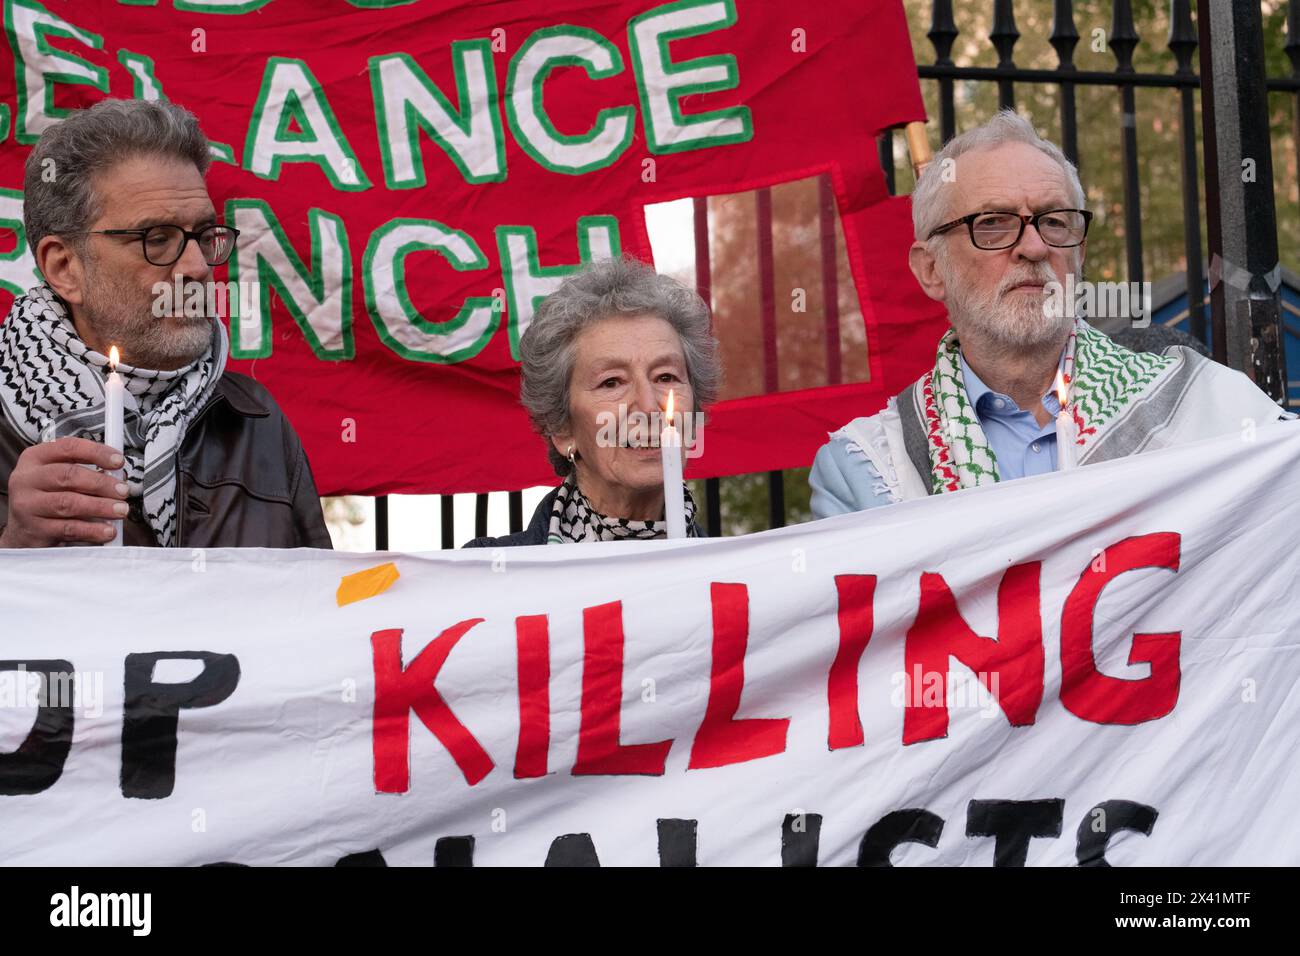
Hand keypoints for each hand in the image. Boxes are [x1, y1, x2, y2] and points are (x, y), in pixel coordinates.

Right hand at [0, 437, 129, 547]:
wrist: (24, 530)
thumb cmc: (50, 496)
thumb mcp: (60, 476)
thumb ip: (85, 470)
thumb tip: (119, 475)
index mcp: (35, 458)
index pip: (68, 448)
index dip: (96, 452)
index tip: (119, 461)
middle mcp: (27, 479)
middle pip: (68, 476)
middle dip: (101, 483)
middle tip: (123, 491)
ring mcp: (27, 505)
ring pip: (68, 503)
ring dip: (100, 507)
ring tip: (121, 510)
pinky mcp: (34, 530)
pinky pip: (68, 528)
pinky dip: (92, 530)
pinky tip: (108, 530)